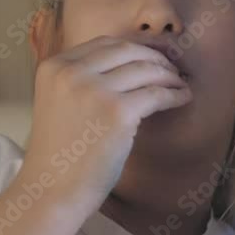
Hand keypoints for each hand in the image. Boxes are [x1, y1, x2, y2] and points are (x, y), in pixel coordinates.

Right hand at [17, 35, 191, 214]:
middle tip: (172, 71)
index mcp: (54, 66)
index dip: (134, 49)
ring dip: (169, 76)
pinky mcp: (118, 112)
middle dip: (155, 59)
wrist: (51, 189)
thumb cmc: (59, 154)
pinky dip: (174, 95)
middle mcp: (72, 72)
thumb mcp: (59, 103)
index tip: (151, 59)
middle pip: (127, 51)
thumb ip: (81, 81)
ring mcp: (95, 91)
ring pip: (145, 70)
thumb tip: (128, 66)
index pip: (104, 44)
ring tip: (180, 85)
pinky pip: (156, 94)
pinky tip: (182, 98)